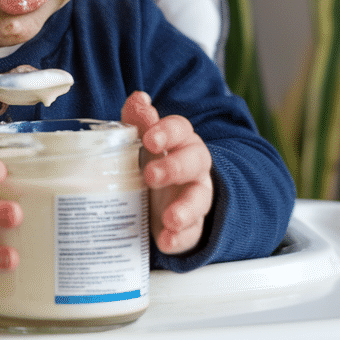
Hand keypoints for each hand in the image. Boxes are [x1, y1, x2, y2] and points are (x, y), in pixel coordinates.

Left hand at [121, 90, 213, 254]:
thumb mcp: (144, 141)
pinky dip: (180, 238)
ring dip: (185, 208)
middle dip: (175, 167)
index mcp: (180, 141)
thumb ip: (139, 120)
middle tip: (150, 175)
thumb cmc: (153, 162)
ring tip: (169, 217)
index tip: (149, 138)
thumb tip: (139, 98)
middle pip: (196, 161)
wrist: (162, 200)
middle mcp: (193, 166)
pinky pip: (192, 232)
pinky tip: (166, 240)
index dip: (167, 131)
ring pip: (200, 199)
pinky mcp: (192, 226)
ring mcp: (195, 197)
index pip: (181, 129)